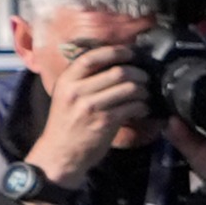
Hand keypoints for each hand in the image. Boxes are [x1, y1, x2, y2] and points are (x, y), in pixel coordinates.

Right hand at [20, 31, 150, 186]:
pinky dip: (142, 106)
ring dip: (143, 90)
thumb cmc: (66, 122)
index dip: (115, 51)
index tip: (130, 52)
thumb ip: (83, 79)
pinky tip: (142, 109)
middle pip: (118, 72)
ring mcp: (91, 107)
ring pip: (129, 89)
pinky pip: (132, 107)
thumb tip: (113, 63)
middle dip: (138, 73)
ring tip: (145, 94)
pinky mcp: (104, 122)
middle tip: (145, 77)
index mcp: (67, 81)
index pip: (92, 57)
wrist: (60, 153)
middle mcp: (77, 91)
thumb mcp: (66, 96)